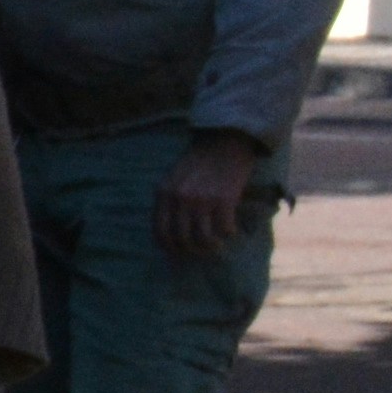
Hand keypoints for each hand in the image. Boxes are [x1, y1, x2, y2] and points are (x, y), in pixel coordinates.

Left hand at [157, 130, 266, 259]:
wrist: (226, 139)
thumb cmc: (202, 159)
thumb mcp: (175, 177)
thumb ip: (170, 199)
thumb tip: (173, 230)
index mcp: (164, 193)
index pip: (160, 232)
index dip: (169, 247)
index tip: (178, 253)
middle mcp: (179, 199)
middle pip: (181, 239)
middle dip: (191, 250)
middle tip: (202, 251)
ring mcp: (201, 200)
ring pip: (202, 239)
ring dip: (210, 247)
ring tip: (217, 245)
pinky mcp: (224, 199)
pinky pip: (224, 229)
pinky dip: (228, 234)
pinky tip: (231, 231)